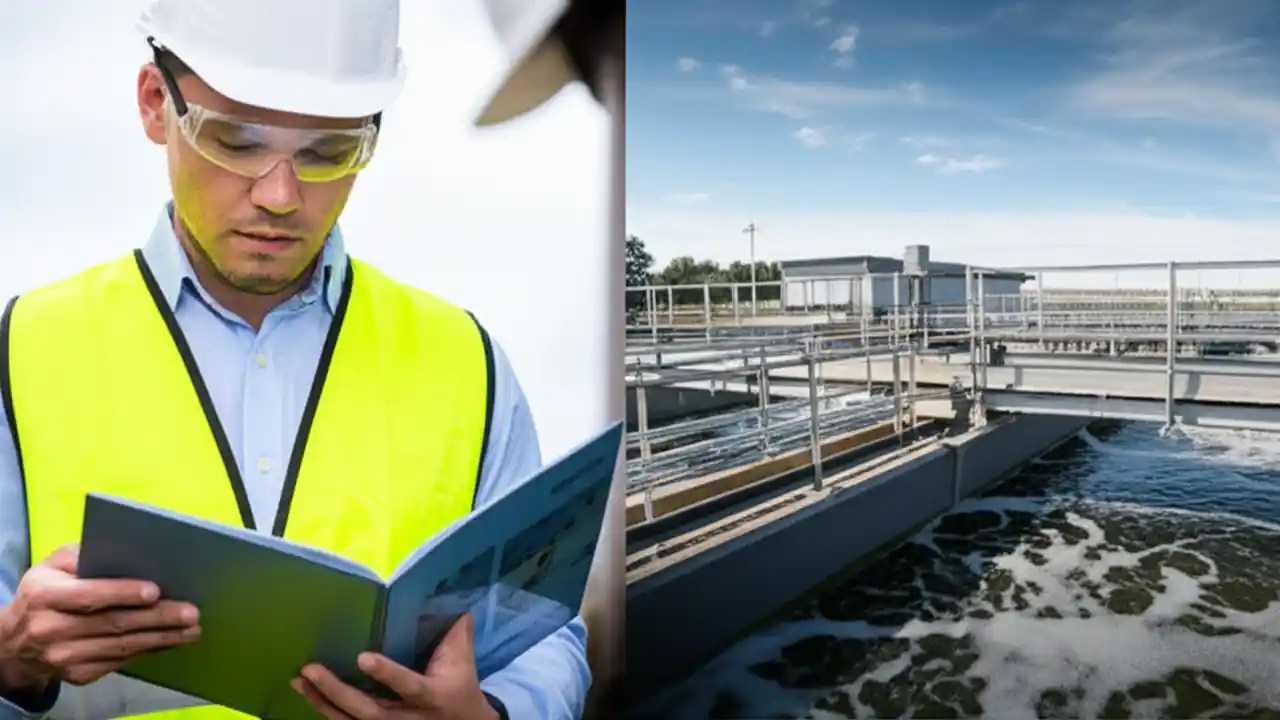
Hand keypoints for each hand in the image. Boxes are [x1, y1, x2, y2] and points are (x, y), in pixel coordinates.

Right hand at [0, 544, 200, 692]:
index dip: (123, 593)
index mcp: (44, 595)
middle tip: (191, 612)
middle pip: (113, 623)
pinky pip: (120, 661)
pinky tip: (170, 640)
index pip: (88, 595)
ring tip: (192, 628)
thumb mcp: (53, 566)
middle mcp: (50, 629)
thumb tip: (128, 552)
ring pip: (121, 646)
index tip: (155, 591)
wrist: (16, 641)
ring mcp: (63, 656)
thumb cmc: (45, 592)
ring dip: (162, 637)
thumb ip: (83, 556)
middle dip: (157, 618)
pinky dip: (148, 649)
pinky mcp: (77, 675)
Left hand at [293, 612, 498, 719]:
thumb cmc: (460, 684)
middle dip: (337, 692)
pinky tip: (308, 692)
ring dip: (322, 701)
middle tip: (310, 669)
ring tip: (299, 679)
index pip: (409, 686)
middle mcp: (409, 718)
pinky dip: (325, 709)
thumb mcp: (463, 659)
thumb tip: (453, 594)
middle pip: (368, 711)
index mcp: (433, 696)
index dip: (387, 674)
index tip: (363, 657)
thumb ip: (456, 629)